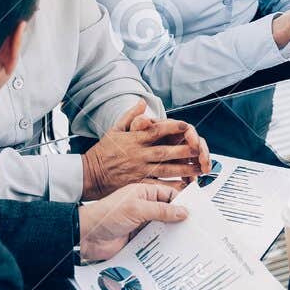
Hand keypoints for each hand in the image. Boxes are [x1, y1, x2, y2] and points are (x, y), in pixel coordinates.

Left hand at [77, 182, 187, 261]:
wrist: (87, 236)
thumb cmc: (107, 215)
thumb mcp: (136, 209)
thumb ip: (161, 211)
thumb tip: (183, 212)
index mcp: (144, 193)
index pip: (170, 195)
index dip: (183, 203)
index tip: (197, 212)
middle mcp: (145, 207)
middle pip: (169, 213)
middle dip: (181, 220)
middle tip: (196, 228)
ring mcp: (142, 224)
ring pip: (164, 228)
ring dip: (173, 234)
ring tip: (189, 241)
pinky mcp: (139, 239)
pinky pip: (156, 241)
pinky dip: (164, 245)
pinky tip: (174, 251)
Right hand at [80, 102, 206, 198]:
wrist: (89, 174)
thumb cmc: (103, 151)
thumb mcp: (115, 129)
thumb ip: (131, 116)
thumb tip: (142, 103)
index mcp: (134, 139)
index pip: (156, 131)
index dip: (172, 128)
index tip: (186, 126)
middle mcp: (138, 154)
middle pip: (165, 152)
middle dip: (184, 151)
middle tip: (200, 150)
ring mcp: (139, 170)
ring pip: (165, 169)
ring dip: (183, 169)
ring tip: (198, 169)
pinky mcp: (137, 184)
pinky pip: (157, 185)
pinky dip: (170, 187)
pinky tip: (183, 187)